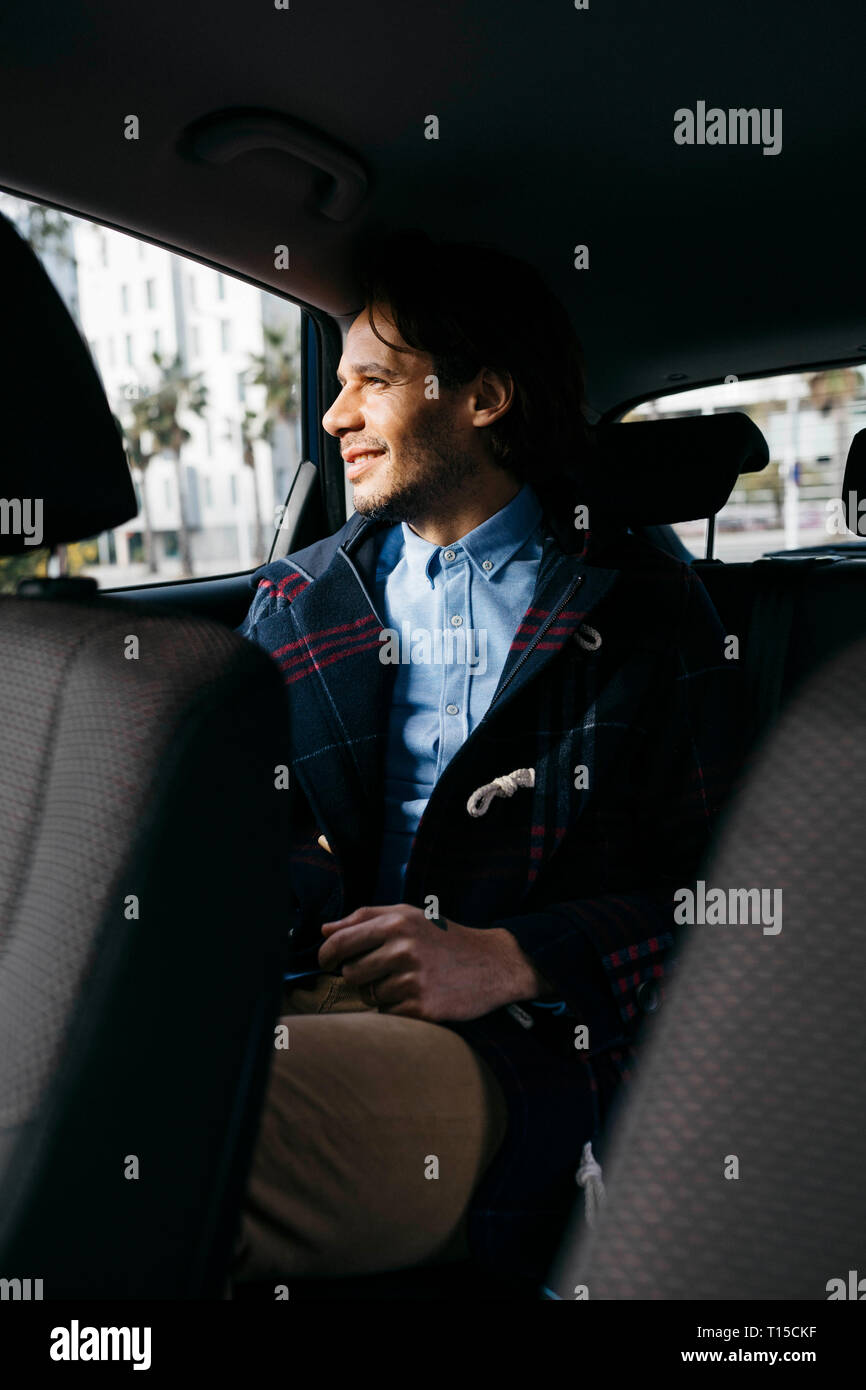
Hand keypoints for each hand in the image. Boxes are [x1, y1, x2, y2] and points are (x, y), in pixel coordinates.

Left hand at [317, 903, 546, 1021]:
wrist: (494, 963)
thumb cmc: (445, 938)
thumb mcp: (409, 916)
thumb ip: (365, 918)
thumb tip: (325, 930)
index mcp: (396, 923)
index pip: (341, 942)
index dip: (326, 955)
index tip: (327, 962)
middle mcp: (403, 950)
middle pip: (351, 974)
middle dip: (360, 976)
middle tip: (382, 971)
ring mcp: (414, 980)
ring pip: (369, 996)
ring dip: (381, 992)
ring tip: (408, 981)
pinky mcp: (423, 1008)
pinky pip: (388, 1013)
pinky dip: (397, 1008)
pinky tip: (418, 996)